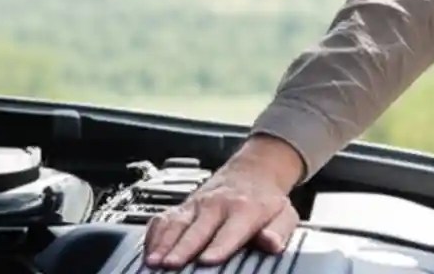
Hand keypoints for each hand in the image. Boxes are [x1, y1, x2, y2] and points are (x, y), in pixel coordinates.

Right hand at [144, 135, 303, 268]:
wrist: (255, 169)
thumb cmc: (267, 200)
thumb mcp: (285, 214)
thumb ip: (279, 231)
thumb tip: (271, 243)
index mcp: (245, 210)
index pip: (230, 231)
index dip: (218, 246)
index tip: (208, 260)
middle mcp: (217, 206)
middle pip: (197, 229)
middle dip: (183, 247)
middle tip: (171, 264)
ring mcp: (197, 205)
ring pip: (176, 223)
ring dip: (163, 242)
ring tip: (153, 262)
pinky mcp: (184, 206)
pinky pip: (163, 218)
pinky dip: (153, 234)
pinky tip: (148, 251)